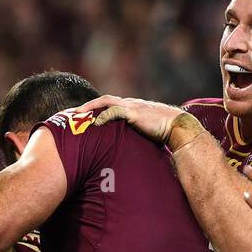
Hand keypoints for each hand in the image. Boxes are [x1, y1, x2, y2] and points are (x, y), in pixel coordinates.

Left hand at [71, 95, 185, 144]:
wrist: (178, 126)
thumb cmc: (164, 133)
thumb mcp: (145, 133)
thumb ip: (133, 136)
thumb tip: (124, 152)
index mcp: (132, 108)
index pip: (110, 105)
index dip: (95, 109)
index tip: (83, 117)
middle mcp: (130, 104)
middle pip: (104, 100)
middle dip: (88, 106)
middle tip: (73, 114)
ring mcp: (132, 106)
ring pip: (106, 101)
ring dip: (91, 107)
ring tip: (78, 115)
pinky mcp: (135, 112)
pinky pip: (115, 111)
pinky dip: (104, 115)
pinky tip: (96, 123)